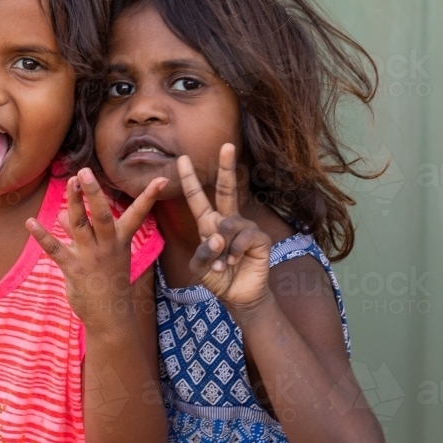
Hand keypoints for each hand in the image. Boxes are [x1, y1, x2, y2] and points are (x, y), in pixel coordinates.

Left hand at [27, 168, 166, 333]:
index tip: (162, 179)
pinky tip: (30, 222)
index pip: (137, 214)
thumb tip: (62, 213)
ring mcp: (91, 257)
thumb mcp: (103, 253)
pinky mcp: (74, 269)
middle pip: (103, 215)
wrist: (110, 316)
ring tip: (68, 182)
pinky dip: (42, 236)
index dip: (149, 197)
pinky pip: (55, 249)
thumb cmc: (108, 281)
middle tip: (85, 172)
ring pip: (80, 226)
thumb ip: (82, 231)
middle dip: (94, 193)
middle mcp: (108, 245)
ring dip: (73, 203)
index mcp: (120, 240)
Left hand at [178, 144, 272, 308]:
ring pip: (228, 224)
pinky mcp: (259, 239)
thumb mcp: (199, 267)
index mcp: (209, 223)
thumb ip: (203, 252)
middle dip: (226, 167)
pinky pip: (244, 237)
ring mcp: (246, 228)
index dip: (190, 179)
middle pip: (227, 189)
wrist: (237, 297)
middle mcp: (228, 220)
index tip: (182, 158)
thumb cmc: (216, 278)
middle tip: (227, 145)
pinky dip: (234, 251)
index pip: (197, 197)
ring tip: (222, 264)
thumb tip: (218, 236)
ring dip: (221, 247)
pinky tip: (233, 262)